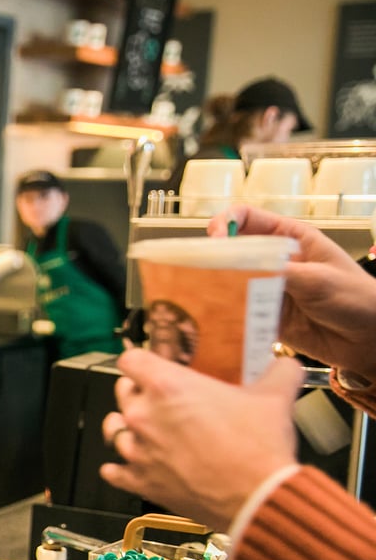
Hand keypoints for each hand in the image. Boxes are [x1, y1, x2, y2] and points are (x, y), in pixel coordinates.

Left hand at [99, 348, 301, 527]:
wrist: (258, 498)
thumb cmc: (259, 448)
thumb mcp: (275, 397)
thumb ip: (278, 372)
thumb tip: (286, 364)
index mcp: (167, 386)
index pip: (131, 360)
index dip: (140, 361)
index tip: (148, 366)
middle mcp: (143, 415)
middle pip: (122, 392)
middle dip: (138, 391)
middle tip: (159, 399)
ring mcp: (138, 450)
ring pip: (113, 430)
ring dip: (126, 427)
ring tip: (144, 429)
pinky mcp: (140, 481)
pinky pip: (113, 471)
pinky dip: (119, 469)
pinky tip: (131, 465)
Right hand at [209, 205, 375, 377]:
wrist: (369, 340)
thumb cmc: (359, 300)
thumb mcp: (319, 279)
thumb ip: (279, 272)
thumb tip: (241, 267)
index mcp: (290, 239)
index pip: (248, 218)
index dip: (226, 222)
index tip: (215, 236)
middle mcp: (274, 261)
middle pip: (231, 249)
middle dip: (212, 256)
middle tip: (200, 268)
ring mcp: (266, 288)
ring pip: (228, 281)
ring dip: (215, 287)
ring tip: (204, 294)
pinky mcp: (262, 315)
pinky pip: (235, 310)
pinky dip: (223, 313)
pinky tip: (218, 317)